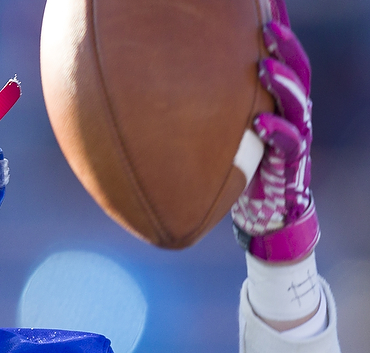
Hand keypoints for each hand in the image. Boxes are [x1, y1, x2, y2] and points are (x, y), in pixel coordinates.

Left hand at [232, 0, 318, 263]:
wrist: (265, 211)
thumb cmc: (246, 163)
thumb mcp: (233, 128)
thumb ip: (221, 104)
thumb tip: (176, 80)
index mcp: (283, 97)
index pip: (285, 58)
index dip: (280, 34)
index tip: (265, 9)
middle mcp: (295, 110)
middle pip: (297, 69)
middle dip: (286, 47)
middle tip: (269, 27)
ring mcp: (297, 134)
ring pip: (297, 100)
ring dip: (281, 82)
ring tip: (263, 65)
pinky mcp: (292, 161)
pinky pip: (287, 141)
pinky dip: (274, 129)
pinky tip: (258, 121)